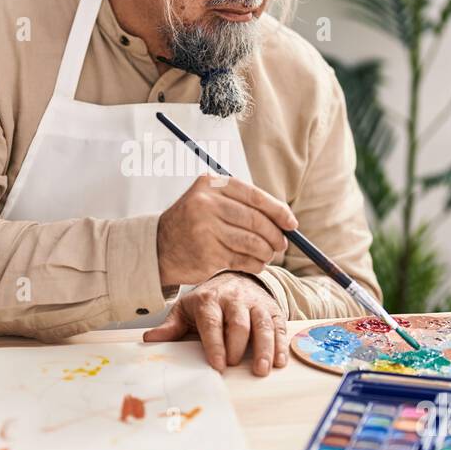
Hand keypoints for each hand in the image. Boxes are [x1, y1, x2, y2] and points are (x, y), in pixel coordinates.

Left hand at [142, 272, 288, 376]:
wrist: (234, 280)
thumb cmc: (207, 303)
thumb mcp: (185, 310)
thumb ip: (171, 327)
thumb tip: (150, 339)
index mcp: (209, 301)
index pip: (212, 323)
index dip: (215, 344)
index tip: (218, 365)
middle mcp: (234, 299)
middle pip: (239, 323)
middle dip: (237, 346)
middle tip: (235, 366)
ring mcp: (255, 304)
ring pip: (262, 325)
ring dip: (264, 348)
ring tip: (262, 369)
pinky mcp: (272, 310)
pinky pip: (279, 326)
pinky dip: (281, 345)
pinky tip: (279, 362)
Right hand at [156, 175, 296, 287]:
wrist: (159, 248)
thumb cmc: (194, 224)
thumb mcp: (211, 202)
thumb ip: (244, 205)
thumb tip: (286, 220)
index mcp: (211, 185)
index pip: (254, 196)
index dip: (278, 211)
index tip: (291, 224)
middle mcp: (206, 204)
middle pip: (256, 220)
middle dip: (275, 235)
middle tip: (281, 245)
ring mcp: (205, 229)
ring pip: (252, 242)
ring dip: (266, 252)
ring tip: (267, 255)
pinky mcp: (207, 254)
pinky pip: (243, 259)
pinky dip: (255, 264)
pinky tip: (255, 264)